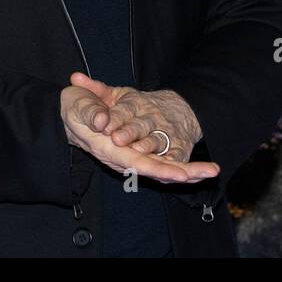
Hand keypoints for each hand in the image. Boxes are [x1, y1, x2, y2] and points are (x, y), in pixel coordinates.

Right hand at [59, 81, 217, 183]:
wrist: (69, 112)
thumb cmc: (74, 108)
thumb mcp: (78, 106)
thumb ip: (91, 112)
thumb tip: (102, 121)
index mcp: (109, 148)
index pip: (139, 163)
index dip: (161, 170)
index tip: (182, 174)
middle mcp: (121, 156)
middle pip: (156, 170)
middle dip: (184, 173)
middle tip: (210, 173)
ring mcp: (129, 154)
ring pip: (161, 167)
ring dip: (187, 171)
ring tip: (211, 172)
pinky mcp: (135, 150)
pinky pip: (160, 160)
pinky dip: (178, 165)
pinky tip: (196, 169)